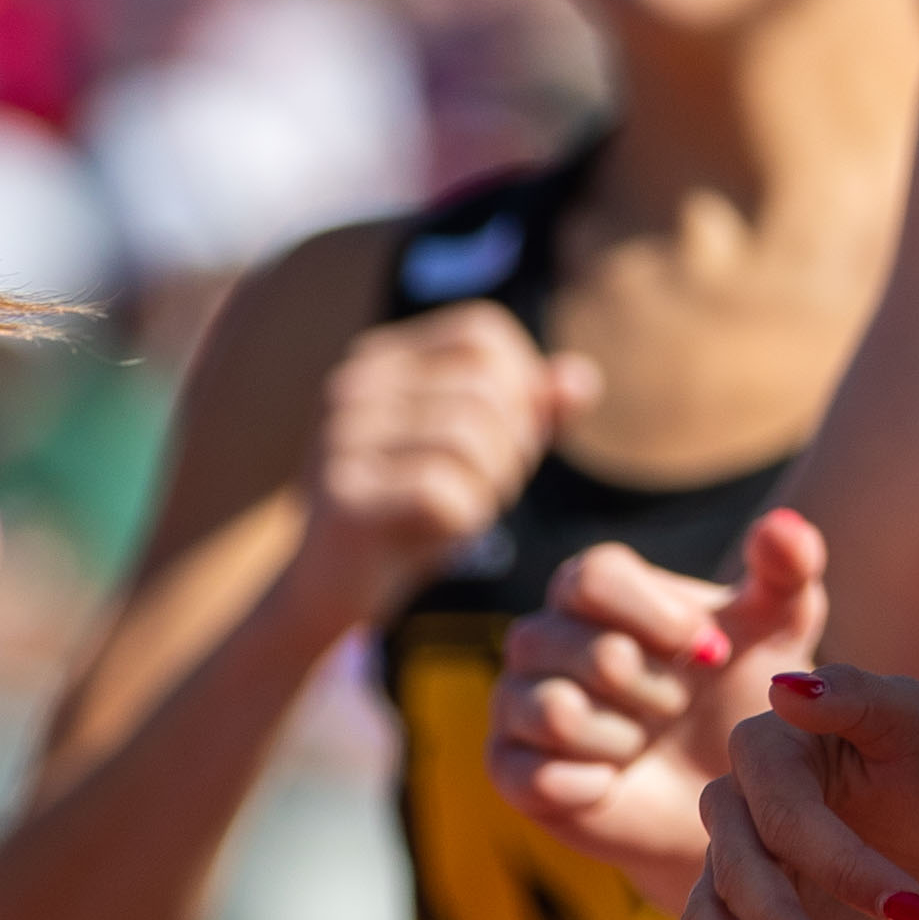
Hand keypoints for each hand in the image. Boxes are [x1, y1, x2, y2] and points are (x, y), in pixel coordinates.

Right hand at [292, 302, 596, 626]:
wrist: (336, 588)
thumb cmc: (417, 511)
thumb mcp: (485, 452)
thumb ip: (534, 410)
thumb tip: (581, 379)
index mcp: (383, 360)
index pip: (481, 331)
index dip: (520, 382)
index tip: (510, 433)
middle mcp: (354, 385)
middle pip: (485, 386)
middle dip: (514, 444)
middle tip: (489, 484)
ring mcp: (339, 438)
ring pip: (469, 437)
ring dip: (491, 484)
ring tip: (465, 507)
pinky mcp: (342, 495)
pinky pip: (444, 492)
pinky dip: (465, 518)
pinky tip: (438, 531)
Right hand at [488, 512, 825, 884]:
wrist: (725, 788)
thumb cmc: (745, 691)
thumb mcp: (780, 628)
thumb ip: (788, 567)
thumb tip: (784, 523)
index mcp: (593, 587)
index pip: (593, 576)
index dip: (659, 618)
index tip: (713, 651)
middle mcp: (542, 636)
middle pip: (585, 649)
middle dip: (658, 687)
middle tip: (683, 706)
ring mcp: (516, 702)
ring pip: (556, 712)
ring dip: (626, 737)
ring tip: (649, 742)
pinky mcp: (508, 770)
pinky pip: (534, 776)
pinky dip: (593, 783)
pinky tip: (618, 782)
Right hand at [671, 666, 918, 919]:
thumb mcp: (918, 721)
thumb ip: (857, 695)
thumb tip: (786, 685)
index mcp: (771, 748)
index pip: (785, 811)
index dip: (840, 862)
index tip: (912, 911)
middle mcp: (739, 807)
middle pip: (738, 868)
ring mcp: (739, 867)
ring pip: (707, 916)